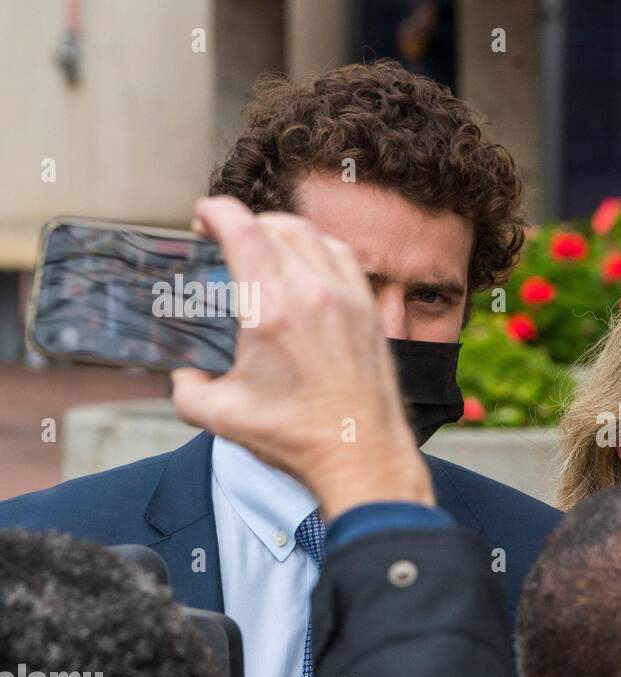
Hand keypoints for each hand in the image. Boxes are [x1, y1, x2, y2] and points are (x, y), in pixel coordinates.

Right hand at [171, 196, 433, 519]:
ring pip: (314, 235)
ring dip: (282, 229)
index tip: (202, 216)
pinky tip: (307, 265)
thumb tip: (184, 376)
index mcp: (272, 309)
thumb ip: (186, 388)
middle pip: (276, 225)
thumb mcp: (220, 415)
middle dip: (244, 221)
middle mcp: (314, 293)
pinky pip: (344, 258)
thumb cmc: (297, 438)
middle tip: (225, 235)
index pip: (242, 229)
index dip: (215, 211)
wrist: (361, 455)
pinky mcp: (370, 313)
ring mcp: (349, 299)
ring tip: (264, 244)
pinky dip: (319, 248)